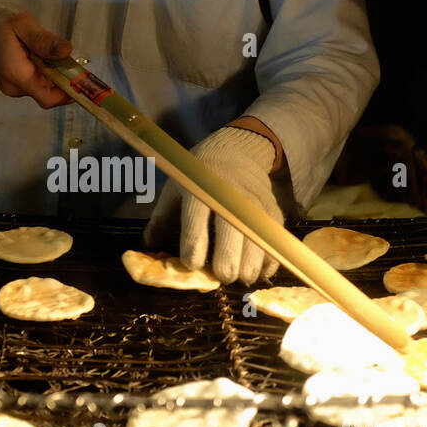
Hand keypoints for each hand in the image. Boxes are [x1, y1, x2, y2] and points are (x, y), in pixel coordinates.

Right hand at [0, 1, 71, 107]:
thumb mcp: (20, 22)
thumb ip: (43, 40)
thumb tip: (67, 51)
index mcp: (17, 74)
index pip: (49, 98)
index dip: (69, 93)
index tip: (83, 79)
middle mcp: (14, 88)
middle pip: (48, 93)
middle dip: (62, 79)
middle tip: (68, 56)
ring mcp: (11, 87)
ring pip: (41, 87)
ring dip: (52, 73)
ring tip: (48, 49)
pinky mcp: (10, 82)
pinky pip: (33, 82)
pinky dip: (42, 71)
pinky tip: (38, 53)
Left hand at [143, 127, 282, 284]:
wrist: (235, 151)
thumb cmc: (199, 176)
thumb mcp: (174, 189)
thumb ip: (161, 219)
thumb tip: (150, 246)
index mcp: (200, 192)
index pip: (195, 229)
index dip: (193, 254)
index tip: (192, 265)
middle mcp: (230, 199)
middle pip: (230, 244)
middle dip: (224, 268)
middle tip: (220, 275)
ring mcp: (254, 205)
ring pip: (256, 248)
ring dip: (247, 270)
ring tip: (239, 276)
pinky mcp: (273, 211)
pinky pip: (275, 244)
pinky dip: (268, 263)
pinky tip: (257, 269)